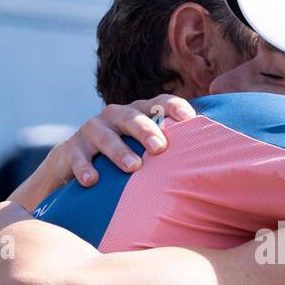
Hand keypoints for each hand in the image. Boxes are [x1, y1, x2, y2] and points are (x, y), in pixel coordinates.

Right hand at [8, 94, 195, 210]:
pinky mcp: (71, 150)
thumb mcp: (145, 150)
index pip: (159, 103)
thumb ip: (171, 149)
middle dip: (147, 130)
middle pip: (132, 117)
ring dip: (119, 151)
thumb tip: (212, 160)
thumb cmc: (123, 157)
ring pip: (105, 136)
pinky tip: (92, 181)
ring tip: (133, 167)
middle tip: (160, 147)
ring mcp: (92, 131)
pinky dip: (84, 168)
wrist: (74, 164)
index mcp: (137, 113)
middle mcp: (115, 117)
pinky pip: (78, 158)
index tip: (189, 117)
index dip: (173, 107)